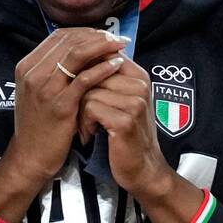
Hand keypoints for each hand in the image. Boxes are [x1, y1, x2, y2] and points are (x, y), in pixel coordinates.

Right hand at [7, 28, 129, 180]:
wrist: (31, 156)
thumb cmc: (41, 122)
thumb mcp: (41, 90)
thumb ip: (55, 69)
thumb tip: (84, 48)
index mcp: (27, 65)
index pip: (59, 36)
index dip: (85, 32)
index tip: (104, 34)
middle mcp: (32, 73)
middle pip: (69, 42)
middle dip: (97, 36)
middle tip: (118, 37)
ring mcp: (45, 88)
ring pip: (76, 55)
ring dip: (102, 47)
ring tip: (120, 46)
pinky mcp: (59, 105)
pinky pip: (84, 79)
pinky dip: (103, 69)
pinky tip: (117, 66)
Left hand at [78, 57, 171, 196]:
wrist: (143, 168)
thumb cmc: (127, 135)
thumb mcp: (123, 101)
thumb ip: (109, 79)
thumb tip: (82, 56)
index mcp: (140, 76)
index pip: (106, 54)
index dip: (85, 66)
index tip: (79, 86)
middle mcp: (140, 85)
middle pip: (92, 72)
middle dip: (80, 93)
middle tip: (82, 114)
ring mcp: (135, 102)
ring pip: (88, 90)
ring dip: (80, 111)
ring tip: (87, 126)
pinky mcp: (125, 120)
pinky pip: (90, 107)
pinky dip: (84, 123)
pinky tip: (90, 134)